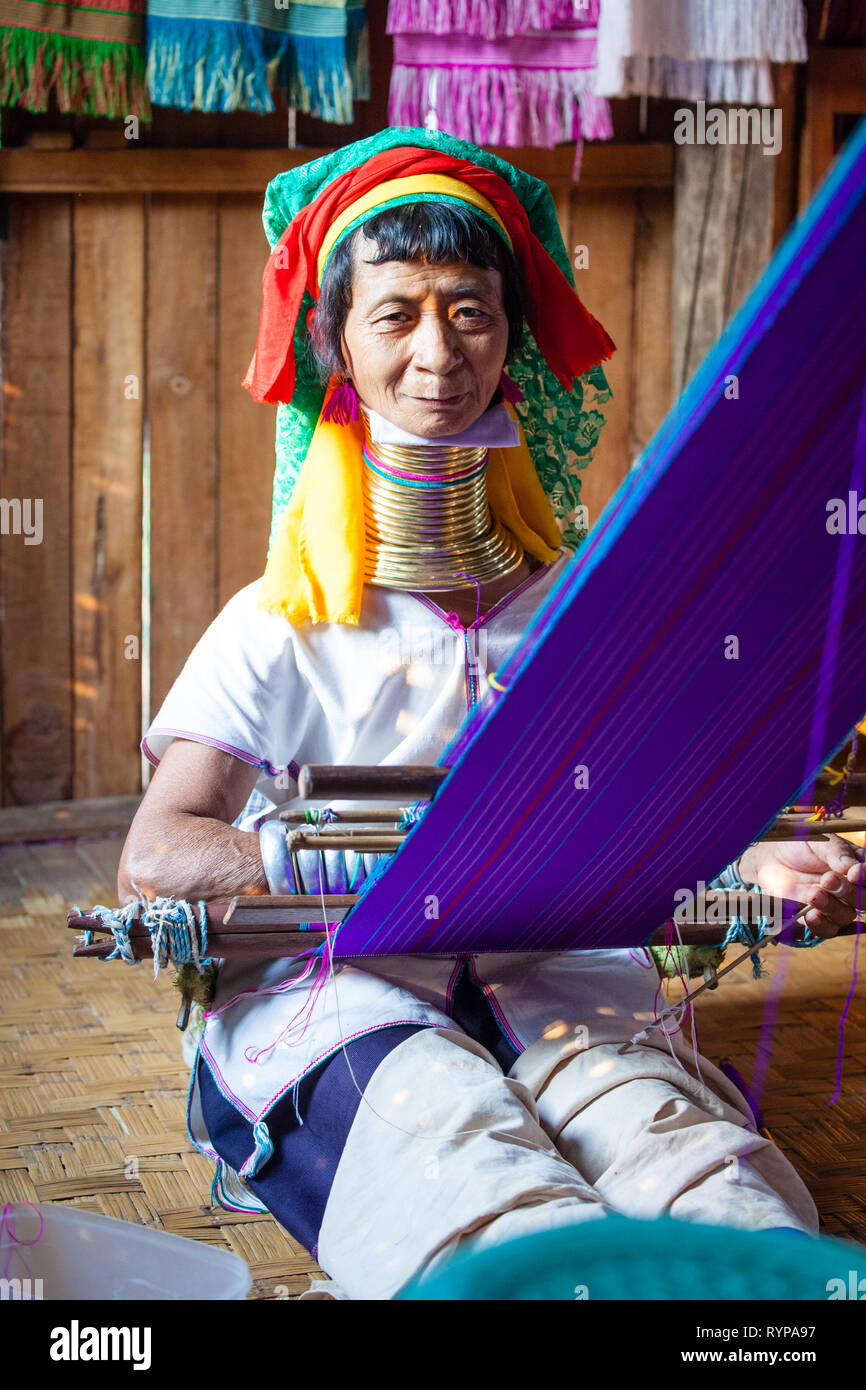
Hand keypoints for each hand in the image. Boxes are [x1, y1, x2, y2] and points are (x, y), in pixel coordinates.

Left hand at [738, 836, 864, 937]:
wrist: (773, 856)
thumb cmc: (801, 845)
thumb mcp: (821, 842)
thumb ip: (837, 853)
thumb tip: (853, 868)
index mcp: (858, 867)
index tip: (854, 873)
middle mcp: (851, 889)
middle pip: (864, 900)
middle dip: (849, 892)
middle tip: (828, 879)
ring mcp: (835, 905)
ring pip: (845, 916)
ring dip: (832, 907)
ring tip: (814, 894)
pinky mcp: (816, 918)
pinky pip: (826, 929)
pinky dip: (821, 925)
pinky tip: (811, 915)